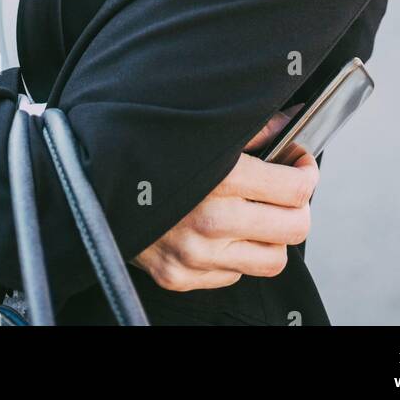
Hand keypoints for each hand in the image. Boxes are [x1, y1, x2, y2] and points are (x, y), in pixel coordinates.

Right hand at [132, 110, 316, 291]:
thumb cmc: (150, 150)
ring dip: (271, 237)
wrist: (93, 183)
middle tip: (287, 192)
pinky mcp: (182, 277)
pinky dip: (235, 254)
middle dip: (299, 207)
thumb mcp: (203, 130)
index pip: (296, 190)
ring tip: (255, 215)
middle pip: (295, 228)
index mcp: (221, 178)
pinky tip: (220, 231)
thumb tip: (289, 122)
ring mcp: (197, 255)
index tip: (300, 165)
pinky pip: (234, 275)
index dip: (306, 173)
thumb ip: (252, 129)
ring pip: (273, 260)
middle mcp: (212, 221)